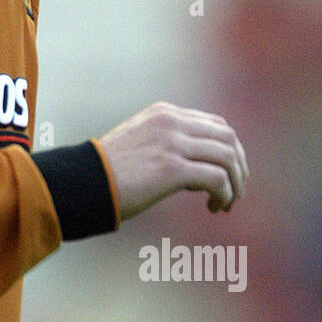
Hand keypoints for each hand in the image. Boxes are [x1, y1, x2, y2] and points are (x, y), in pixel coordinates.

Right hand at [97, 101, 248, 221]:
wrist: (82, 182)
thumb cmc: (106, 172)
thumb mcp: (139, 144)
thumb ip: (165, 144)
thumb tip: (194, 169)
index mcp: (164, 113)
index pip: (215, 124)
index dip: (229, 151)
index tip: (227, 175)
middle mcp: (171, 122)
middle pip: (228, 138)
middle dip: (239, 166)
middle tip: (235, 192)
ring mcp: (173, 143)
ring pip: (228, 157)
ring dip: (235, 183)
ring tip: (227, 203)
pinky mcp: (173, 168)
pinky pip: (217, 179)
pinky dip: (224, 195)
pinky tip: (215, 207)